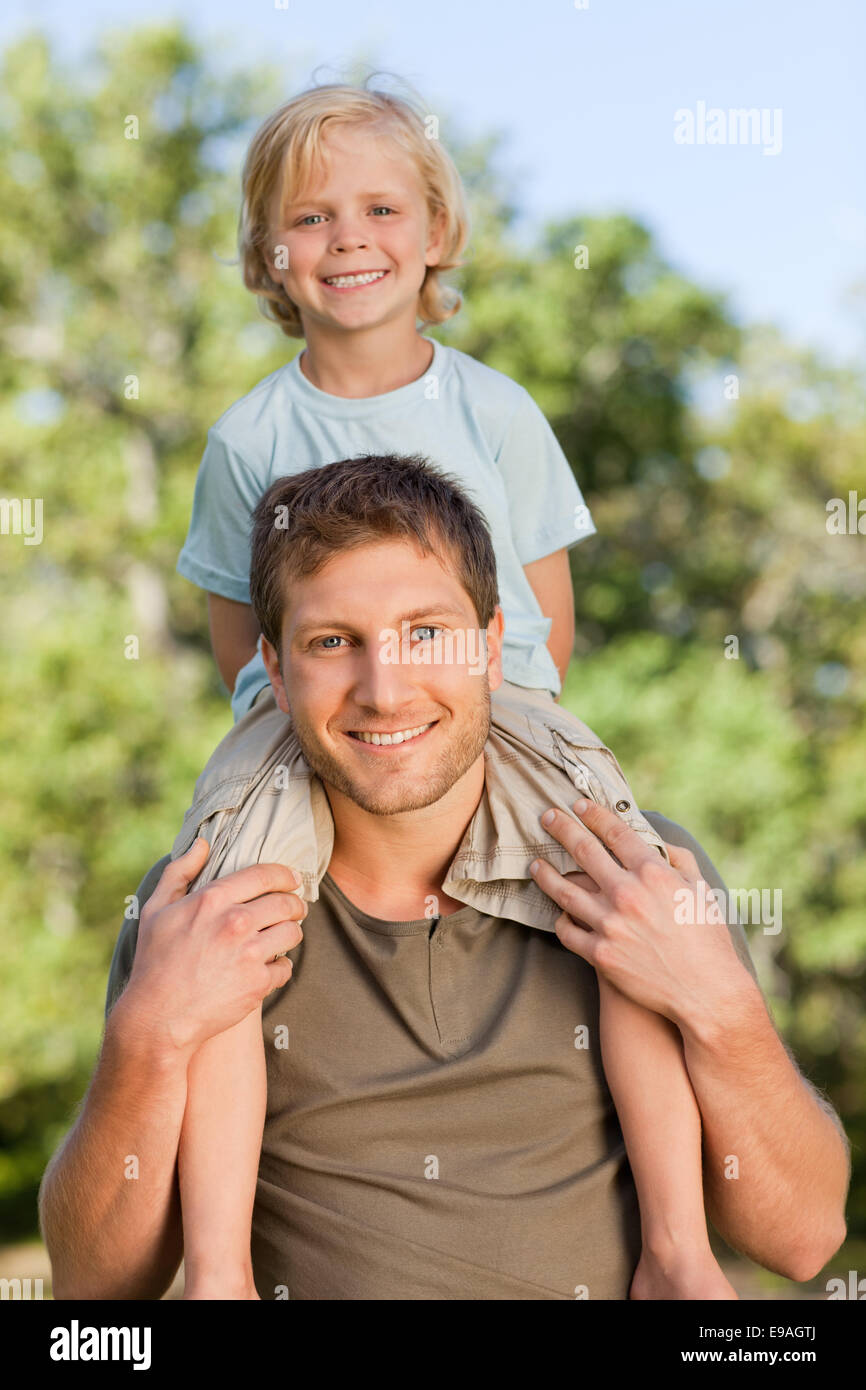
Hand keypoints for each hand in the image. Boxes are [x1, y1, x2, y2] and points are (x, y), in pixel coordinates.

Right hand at [118, 839, 306, 1057]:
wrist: (157, 1018)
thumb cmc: (154, 961)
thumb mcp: (156, 910)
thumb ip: (179, 872)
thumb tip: (201, 845)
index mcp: (212, 900)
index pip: (265, 874)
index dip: (285, 874)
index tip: (292, 878)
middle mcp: (235, 922)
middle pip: (286, 903)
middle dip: (295, 904)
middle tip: (293, 909)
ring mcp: (249, 954)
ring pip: (292, 933)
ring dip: (290, 933)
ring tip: (281, 937)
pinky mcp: (258, 984)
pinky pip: (286, 968)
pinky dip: (280, 968)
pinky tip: (267, 968)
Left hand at [529, 799, 748, 1027]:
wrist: (706, 993)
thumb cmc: (708, 939)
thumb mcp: (702, 889)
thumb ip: (679, 859)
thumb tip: (657, 840)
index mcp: (654, 874)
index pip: (615, 833)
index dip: (594, 815)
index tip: (579, 805)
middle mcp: (627, 894)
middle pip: (583, 850)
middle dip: (561, 828)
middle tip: (546, 816)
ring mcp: (610, 925)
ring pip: (564, 891)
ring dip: (546, 873)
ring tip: (536, 864)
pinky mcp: (600, 954)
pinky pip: (568, 931)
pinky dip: (560, 919)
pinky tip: (556, 911)